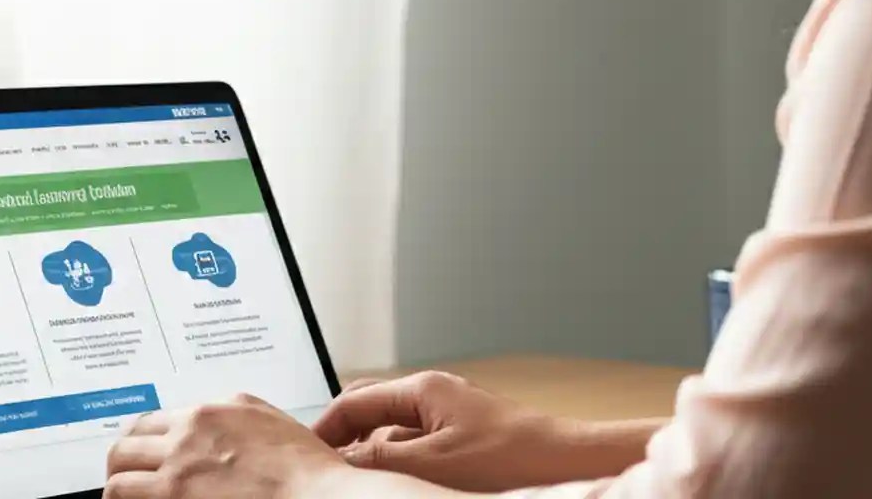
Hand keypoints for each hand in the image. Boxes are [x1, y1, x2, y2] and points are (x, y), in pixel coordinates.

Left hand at [105, 394, 345, 498]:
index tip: (144, 456)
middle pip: (128, 443)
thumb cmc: (306, 469)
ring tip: (126, 497)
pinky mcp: (173, 497)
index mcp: (213, 412)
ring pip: (119, 473)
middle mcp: (189, 432)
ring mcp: (178, 468)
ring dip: (120, 484)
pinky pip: (126, 497)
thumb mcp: (268, 422)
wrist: (315, 495)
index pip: (154, 421)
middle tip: (127, 477)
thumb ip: (233, 418)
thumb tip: (212, 425)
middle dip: (123, 462)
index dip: (144, 442)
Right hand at [314, 371, 653, 491]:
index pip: (354, 401)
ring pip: (393, 430)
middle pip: (370, 409)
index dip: (325, 428)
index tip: (305, 454)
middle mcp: (434, 394)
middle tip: (327, 466)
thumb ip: (380, 458)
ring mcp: (449, 414)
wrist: (565, 463)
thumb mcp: (433, 462)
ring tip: (365, 479)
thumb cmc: (512, 457)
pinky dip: (401, 461)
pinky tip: (403, 483)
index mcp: (423, 389)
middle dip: (346, 437)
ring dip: (375, 454)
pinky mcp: (463, 436)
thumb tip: (340, 460)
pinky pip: (417, 444)